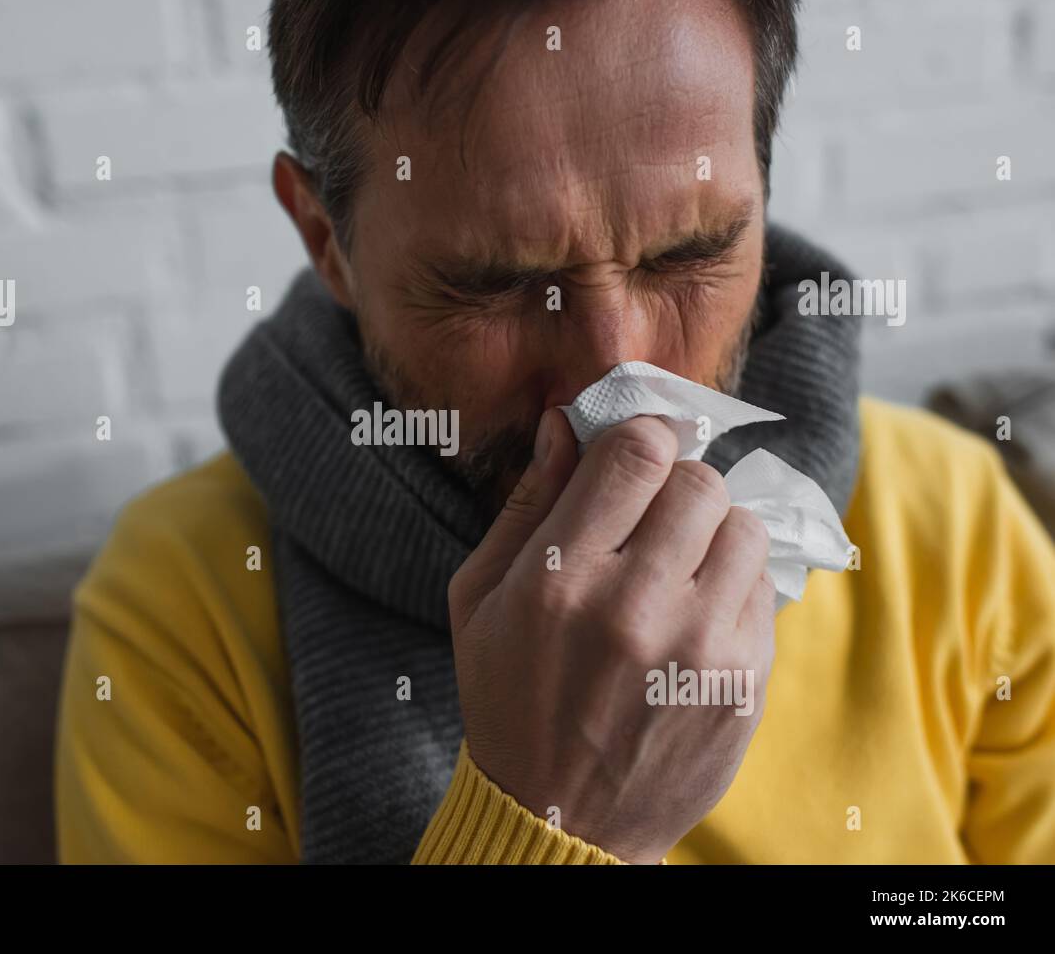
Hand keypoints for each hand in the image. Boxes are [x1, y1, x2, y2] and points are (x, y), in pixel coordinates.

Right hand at [448, 408, 774, 863]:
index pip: (637, 451)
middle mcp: (634, 608)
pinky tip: (695, 613)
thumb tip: (567, 424)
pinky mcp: (742, 682)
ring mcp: (698, 649)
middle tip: (653, 514)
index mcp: (558, 581)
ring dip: (712, 531)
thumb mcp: (481, 600)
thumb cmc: (508, 698)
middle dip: (677, 484)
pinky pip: (764, 589)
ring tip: (677, 565)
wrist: (561, 821)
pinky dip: (733, 585)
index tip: (638, 451)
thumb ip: (527, 505)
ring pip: (743, 528)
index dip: (643, 434)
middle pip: (699, 481)